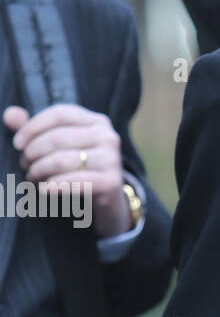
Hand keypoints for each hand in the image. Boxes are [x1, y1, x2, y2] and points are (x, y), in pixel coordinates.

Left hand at [3, 104, 131, 237]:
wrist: (109, 202)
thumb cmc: (79, 170)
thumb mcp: (59, 148)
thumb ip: (35, 130)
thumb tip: (10, 114)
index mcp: (96, 122)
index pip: (59, 114)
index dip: (33, 127)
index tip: (17, 144)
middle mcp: (108, 136)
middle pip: (58, 137)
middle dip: (33, 152)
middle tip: (25, 165)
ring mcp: (111, 159)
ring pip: (61, 160)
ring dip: (39, 170)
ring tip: (32, 178)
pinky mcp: (111, 182)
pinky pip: (73, 181)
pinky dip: (53, 185)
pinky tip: (44, 189)